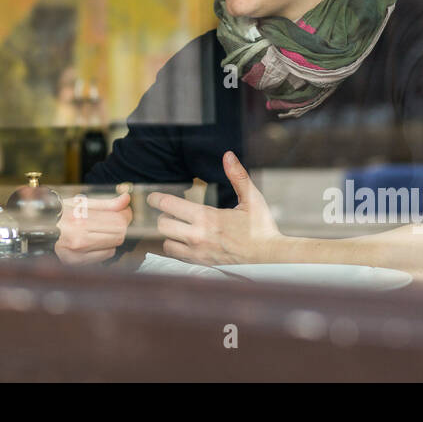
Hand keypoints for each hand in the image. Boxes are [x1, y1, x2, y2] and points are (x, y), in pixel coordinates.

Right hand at [55, 191, 132, 264]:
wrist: (39, 227)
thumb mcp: (82, 203)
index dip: (126, 216)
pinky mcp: (75, 263)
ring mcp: (76, 254)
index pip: (118, 222)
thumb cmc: (60, 213)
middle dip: (121, 227)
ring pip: (112, 249)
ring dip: (112, 239)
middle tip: (115, 221)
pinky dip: (103, 250)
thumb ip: (106, 203)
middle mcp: (79, 239)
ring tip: (100, 231)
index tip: (125, 212)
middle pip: (118, 236)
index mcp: (80, 220)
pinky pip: (102, 258)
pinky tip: (94, 242)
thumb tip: (126, 199)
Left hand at [150, 151, 282, 265]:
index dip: (156, 199)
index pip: (169, 205)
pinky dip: (177, 250)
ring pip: (166, 244)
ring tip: (179, 230)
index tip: (152, 197)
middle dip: (163, 217)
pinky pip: (177, 258)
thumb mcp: (252, 199)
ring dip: (169, 236)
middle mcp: (197, 236)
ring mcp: (198, 253)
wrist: (271, 259)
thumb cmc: (262, 228)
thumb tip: (228, 155)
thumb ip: (237, 176)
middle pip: (162, 225)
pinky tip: (186, 244)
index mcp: (206, 217)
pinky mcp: (202, 266)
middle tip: (169, 213)